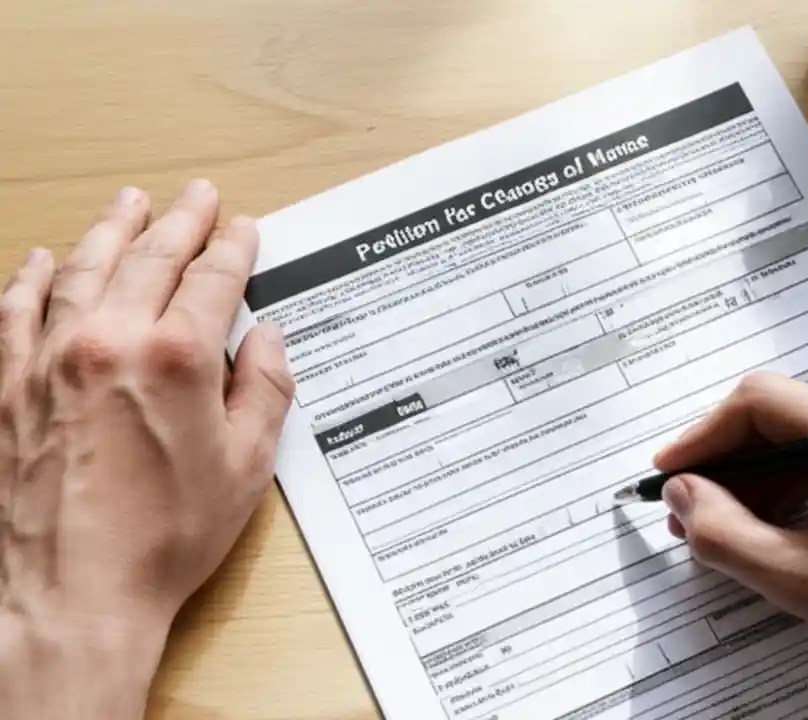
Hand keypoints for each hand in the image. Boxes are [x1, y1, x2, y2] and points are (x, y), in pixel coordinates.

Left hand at [0, 181, 293, 718]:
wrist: (70, 595)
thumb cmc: (161, 540)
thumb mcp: (245, 467)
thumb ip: (265, 390)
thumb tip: (268, 339)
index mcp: (176, 358)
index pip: (213, 280)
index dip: (234, 248)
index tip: (243, 228)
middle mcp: (108, 343)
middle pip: (148, 259)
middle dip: (179, 222)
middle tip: (196, 196)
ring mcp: (47, 361)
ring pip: (80, 270)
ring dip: (109, 231)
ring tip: (128, 204)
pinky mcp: (5, 389)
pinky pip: (13, 313)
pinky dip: (30, 279)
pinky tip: (40, 260)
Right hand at [653, 372, 807, 688]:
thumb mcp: (799, 578)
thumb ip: (724, 533)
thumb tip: (681, 493)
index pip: (761, 401)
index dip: (703, 436)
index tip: (667, 474)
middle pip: (781, 418)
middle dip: (728, 466)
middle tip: (688, 512)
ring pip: (805, 442)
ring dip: (759, 482)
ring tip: (725, 531)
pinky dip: (796, 491)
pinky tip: (773, 532)